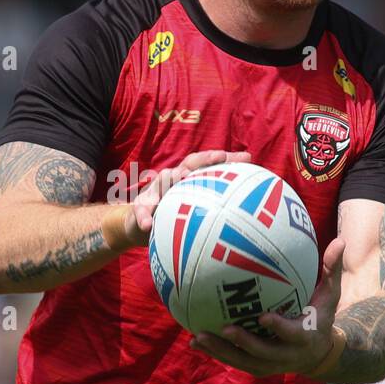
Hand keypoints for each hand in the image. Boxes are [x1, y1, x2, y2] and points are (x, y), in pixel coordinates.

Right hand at [123, 148, 251, 245]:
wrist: (138, 223)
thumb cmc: (170, 211)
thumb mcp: (189, 207)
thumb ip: (213, 204)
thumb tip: (245, 207)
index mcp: (185, 178)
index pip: (207, 164)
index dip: (224, 160)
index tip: (244, 157)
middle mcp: (171, 179)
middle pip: (187, 165)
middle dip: (202, 160)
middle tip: (218, 158)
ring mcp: (154, 192)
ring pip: (162, 182)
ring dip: (171, 180)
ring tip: (180, 180)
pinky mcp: (139, 207)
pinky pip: (141, 212)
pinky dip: (144, 217)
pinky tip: (148, 226)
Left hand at [190, 237, 345, 376]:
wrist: (318, 354)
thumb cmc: (321, 316)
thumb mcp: (330, 296)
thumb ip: (331, 270)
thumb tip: (340, 240)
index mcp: (305, 337)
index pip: (292, 334)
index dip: (279, 328)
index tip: (263, 316)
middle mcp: (286, 355)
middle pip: (263, 353)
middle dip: (244, 343)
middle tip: (225, 327)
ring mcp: (270, 365)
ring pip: (243, 361)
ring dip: (221, 351)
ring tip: (198, 338)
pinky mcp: (256, 367)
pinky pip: (233, 361)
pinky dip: (215, 352)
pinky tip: (194, 341)